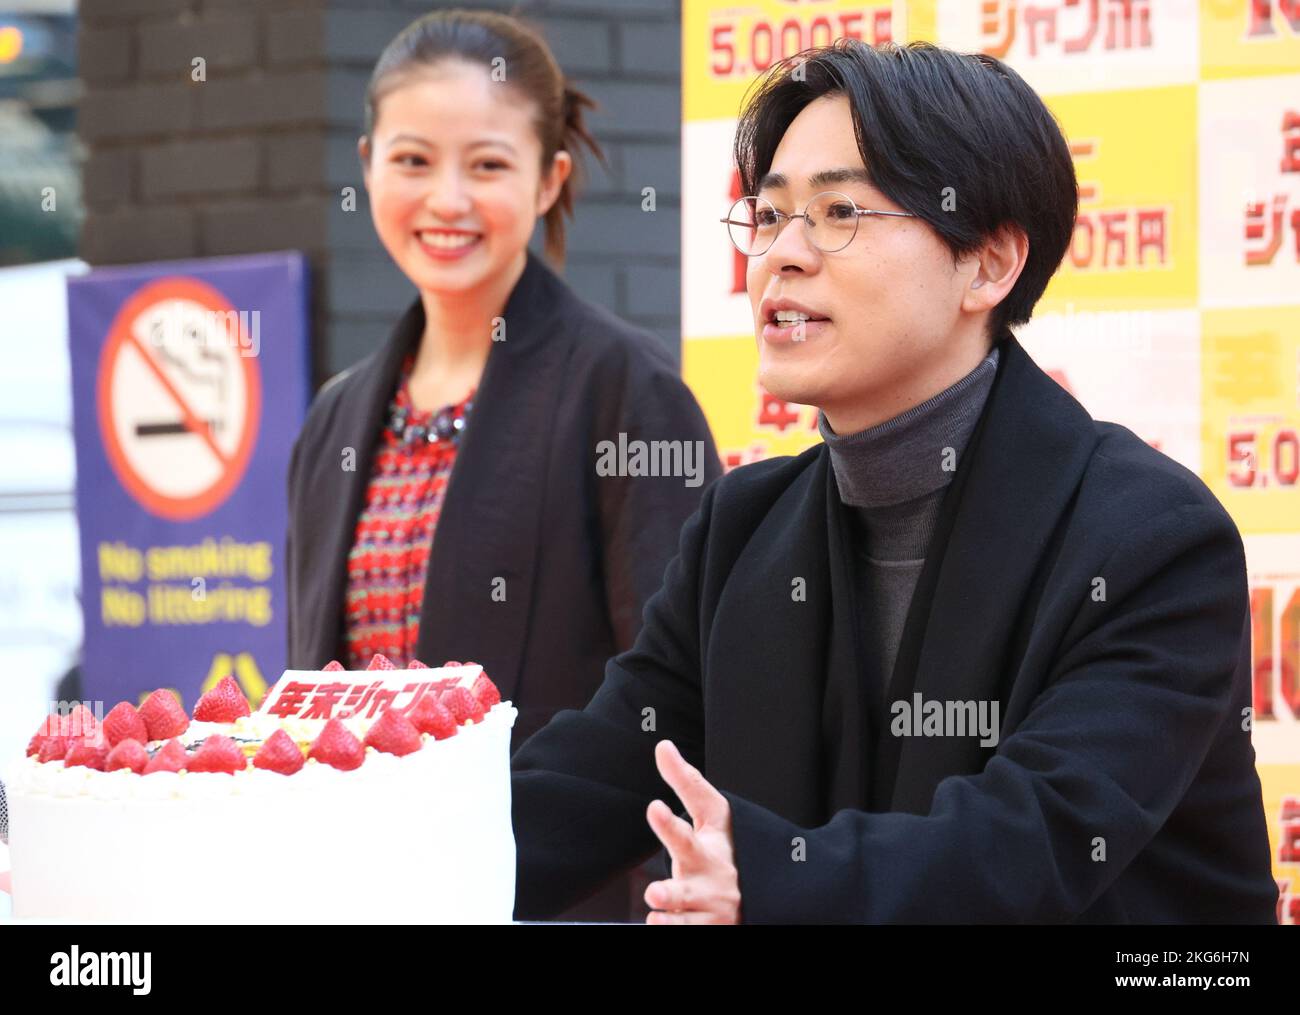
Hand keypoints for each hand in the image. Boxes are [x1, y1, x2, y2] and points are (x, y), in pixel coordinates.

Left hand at [643, 739, 741, 924]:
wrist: (762, 890)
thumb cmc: (728, 846)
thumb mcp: (712, 815)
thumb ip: (686, 783)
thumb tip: (662, 746)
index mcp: (706, 853)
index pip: (685, 836)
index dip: (668, 824)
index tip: (654, 807)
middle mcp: (709, 886)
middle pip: (686, 892)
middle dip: (672, 894)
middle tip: (654, 892)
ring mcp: (711, 916)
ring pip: (687, 924)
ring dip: (672, 923)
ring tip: (655, 915)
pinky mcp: (712, 933)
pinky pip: (690, 937)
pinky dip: (675, 933)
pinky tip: (662, 926)